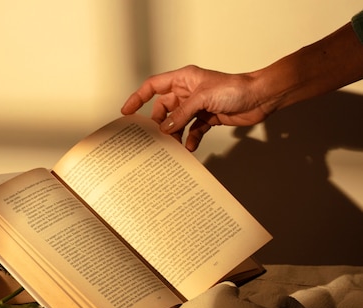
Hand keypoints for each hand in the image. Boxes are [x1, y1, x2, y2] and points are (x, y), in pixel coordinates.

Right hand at [121, 65, 272, 150]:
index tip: (127, 111)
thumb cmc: (236, 89)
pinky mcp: (208, 118)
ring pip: (177, 122)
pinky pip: (192, 130)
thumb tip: (165, 127)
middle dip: (159, 124)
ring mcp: (198, 106)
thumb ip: (182, 114)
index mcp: (184, 79)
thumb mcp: (203, 99)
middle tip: (154, 137)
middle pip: (164, 108)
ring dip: (174, 134)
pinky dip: (190, 139)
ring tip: (172, 146)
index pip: (153, 86)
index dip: (138, 98)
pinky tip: (189, 148)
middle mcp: (188, 92)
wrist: (261, 97)